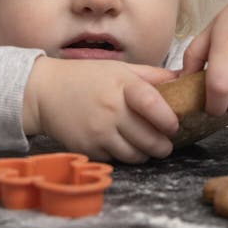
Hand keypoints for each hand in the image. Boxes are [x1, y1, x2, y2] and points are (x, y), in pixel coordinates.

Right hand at [23, 57, 178, 162]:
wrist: (44, 92)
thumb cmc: (85, 77)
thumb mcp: (119, 69)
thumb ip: (152, 75)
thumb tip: (183, 77)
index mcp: (121, 85)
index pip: (152, 104)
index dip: (168, 119)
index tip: (174, 125)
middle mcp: (110, 109)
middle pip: (148, 138)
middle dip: (163, 145)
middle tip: (167, 142)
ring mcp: (98, 131)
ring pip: (135, 154)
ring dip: (147, 154)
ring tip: (149, 147)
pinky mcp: (88, 148)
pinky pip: (116, 159)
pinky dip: (125, 156)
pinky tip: (125, 145)